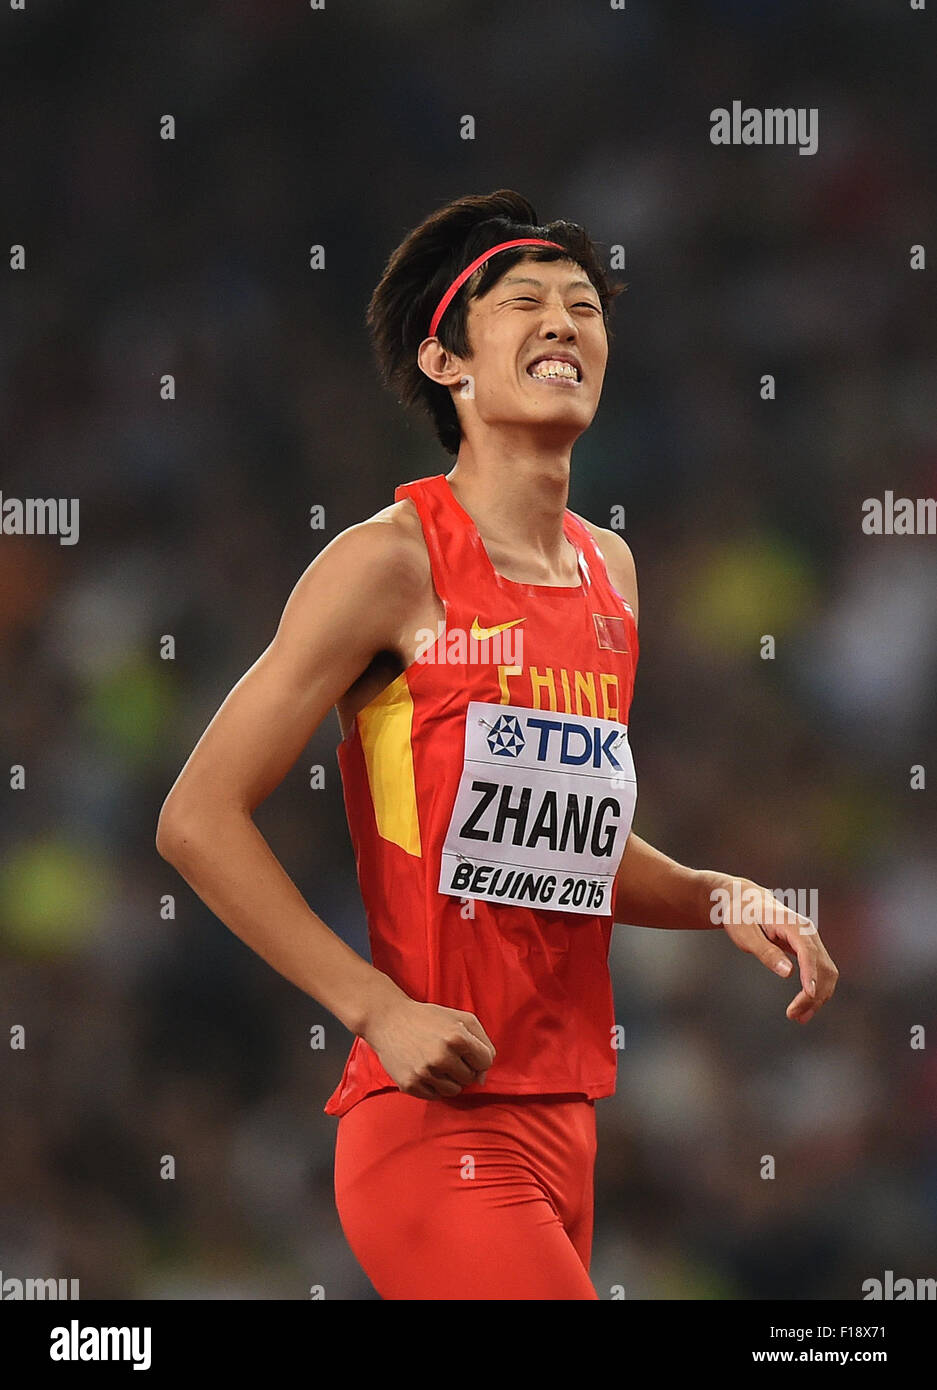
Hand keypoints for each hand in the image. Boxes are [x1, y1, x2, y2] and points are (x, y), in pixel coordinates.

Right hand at [362, 994, 496, 1098]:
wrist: (388, 1019)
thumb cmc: (428, 1018)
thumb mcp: (461, 1018)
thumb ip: (483, 1043)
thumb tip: (482, 1079)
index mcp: (457, 1037)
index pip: (485, 1062)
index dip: (477, 1056)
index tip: (465, 1048)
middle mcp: (441, 1057)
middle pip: (470, 1078)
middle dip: (463, 1067)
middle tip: (446, 1052)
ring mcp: (424, 1072)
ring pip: (454, 1091)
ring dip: (449, 1079)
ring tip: (436, 1061)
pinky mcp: (410, 1084)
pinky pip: (435, 1096)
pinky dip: (433, 1086)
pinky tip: (424, 1069)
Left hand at [703, 873, 838, 1023]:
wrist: (745, 901)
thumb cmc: (742, 916)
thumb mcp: (746, 934)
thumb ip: (766, 952)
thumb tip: (788, 973)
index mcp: (793, 924)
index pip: (808, 952)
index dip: (811, 975)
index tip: (808, 997)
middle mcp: (808, 931)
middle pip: (822, 966)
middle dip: (813, 994)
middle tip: (794, 1016)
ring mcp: (811, 939)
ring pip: (826, 971)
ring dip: (818, 996)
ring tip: (799, 1018)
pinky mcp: (810, 948)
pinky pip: (821, 971)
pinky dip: (817, 990)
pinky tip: (805, 1006)